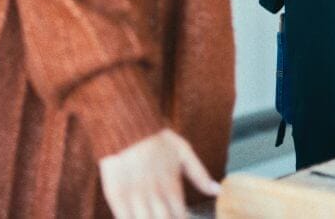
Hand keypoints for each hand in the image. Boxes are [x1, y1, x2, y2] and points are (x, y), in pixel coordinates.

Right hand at [99, 128, 219, 218]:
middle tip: (165, 217)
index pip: (180, 216)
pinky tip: (135, 218)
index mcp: (172, 185)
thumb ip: (199, 174)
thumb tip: (218, 192)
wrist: (127, 124)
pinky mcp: (116, 194)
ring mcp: (135, 195)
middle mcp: (155, 193)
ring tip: (151, 217)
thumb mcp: (183, 151)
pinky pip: (124, 217)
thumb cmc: (157, 139)